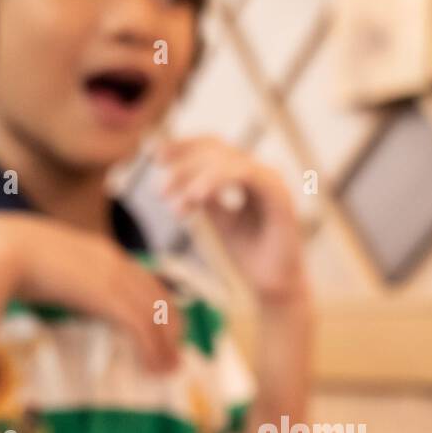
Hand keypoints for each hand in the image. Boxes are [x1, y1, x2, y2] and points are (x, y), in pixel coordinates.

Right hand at [0, 213, 180, 371]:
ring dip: (166, 345)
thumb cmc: (4, 258)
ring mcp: (112, 277)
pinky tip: (153, 367)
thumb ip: (58, 277)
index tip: (162, 329)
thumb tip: (50, 291)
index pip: (144, 278)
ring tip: (168, 370)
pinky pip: (141, 326)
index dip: (158, 305)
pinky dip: (152, 349)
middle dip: (171, 328)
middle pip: (158, 296)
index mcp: (100, 251)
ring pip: (155, 314)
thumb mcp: (42, 265)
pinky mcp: (107, 296)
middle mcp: (114, 261)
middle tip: (174, 355)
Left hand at [158, 136, 308, 305]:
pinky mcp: (279, 195)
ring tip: (173, 197)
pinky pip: (245, 174)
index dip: (182, 146)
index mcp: (246, 175)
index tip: (152, 155)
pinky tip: (196, 195)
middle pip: (216, 148)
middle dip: (183, 164)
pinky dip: (217, 180)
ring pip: (227, 159)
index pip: (212, 147)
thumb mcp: (217, 220)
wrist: (273, 285)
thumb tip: (175, 176)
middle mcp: (260, 172)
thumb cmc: (248, 254)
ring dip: (194, 174)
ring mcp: (271, 181)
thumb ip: (202, 197)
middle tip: (161, 191)